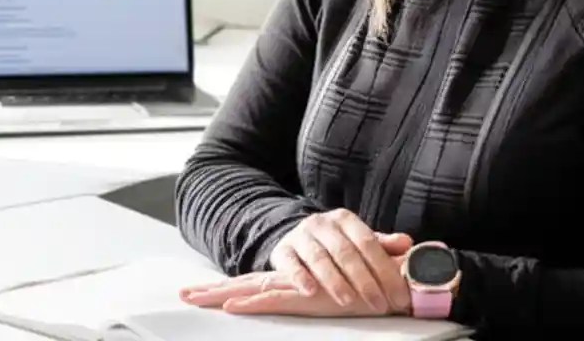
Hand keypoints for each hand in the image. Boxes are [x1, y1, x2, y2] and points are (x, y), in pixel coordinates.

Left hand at [179, 248, 410, 317]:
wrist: (400, 279)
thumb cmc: (375, 283)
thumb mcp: (346, 288)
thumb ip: (335, 284)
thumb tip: (322, 293)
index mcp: (299, 277)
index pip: (259, 281)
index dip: (233, 287)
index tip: (204, 291)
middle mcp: (294, 277)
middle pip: (246, 283)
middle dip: (213, 290)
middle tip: (183, 295)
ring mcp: (300, 283)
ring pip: (252, 289)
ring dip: (220, 294)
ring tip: (192, 299)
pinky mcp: (310, 294)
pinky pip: (276, 299)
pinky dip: (253, 302)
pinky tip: (231, 306)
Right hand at [269, 210, 414, 313]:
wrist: (296, 238)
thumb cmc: (335, 244)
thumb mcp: (359, 240)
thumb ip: (383, 244)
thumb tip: (407, 243)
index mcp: (346, 219)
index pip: (368, 243)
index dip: (384, 270)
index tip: (397, 294)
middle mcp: (322, 223)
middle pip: (346, 252)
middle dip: (364, 281)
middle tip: (378, 304)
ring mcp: (301, 236)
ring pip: (319, 258)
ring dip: (335, 281)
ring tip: (348, 301)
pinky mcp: (282, 250)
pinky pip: (290, 264)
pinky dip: (300, 278)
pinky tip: (311, 292)